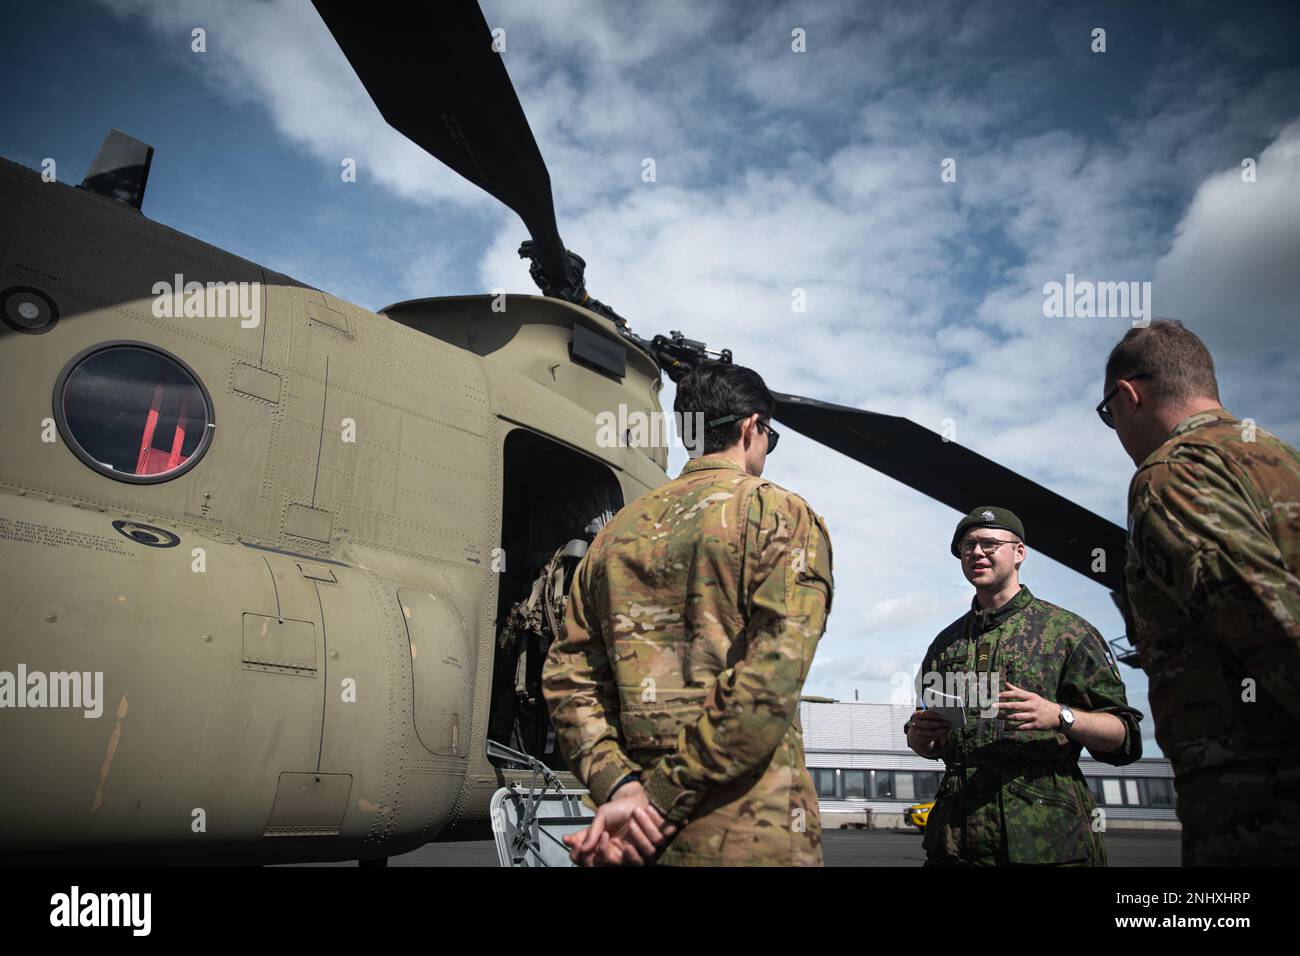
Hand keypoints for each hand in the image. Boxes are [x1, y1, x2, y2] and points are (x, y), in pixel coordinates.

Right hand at [563, 783, 677, 865]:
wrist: (635, 794)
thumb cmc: (619, 807)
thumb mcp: (602, 816)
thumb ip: (592, 832)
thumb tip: (582, 848)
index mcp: (615, 849)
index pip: (609, 861)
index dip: (603, 853)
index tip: (602, 835)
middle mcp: (631, 851)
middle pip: (631, 862)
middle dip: (626, 851)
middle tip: (617, 831)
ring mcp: (646, 845)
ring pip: (648, 850)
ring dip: (642, 830)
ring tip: (636, 813)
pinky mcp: (660, 836)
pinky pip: (659, 838)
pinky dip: (652, 822)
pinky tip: (647, 810)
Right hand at [906, 709, 951, 757]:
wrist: (916, 737)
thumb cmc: (923, 725)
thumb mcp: (925, 719)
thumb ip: (932, 716)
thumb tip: (943, 717)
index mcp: (916, 716)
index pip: (924, 714)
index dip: (933, 715)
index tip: (942, 716)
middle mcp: (915, 724)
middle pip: (928, 724)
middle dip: (940, 724)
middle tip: (949, 723)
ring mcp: (917, 733)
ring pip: (932, 732)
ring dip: (942, 730)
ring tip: (949, 728)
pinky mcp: (921, 740)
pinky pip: (933, 738)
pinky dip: (940, 735)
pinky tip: (945, 733)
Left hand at [997, 683, 1061, 730]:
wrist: (1057, 715)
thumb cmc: (1040, 704)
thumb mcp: (1031, 695)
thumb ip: (1018, 690)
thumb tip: (1006, 683)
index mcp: (1031, 697)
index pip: (1017, 694)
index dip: (1006, 694)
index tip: (996, 695)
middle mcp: (1032, 706)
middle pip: (1015, 705)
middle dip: (1003, 705)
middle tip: (992, 706)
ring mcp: (1034, 716)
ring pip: (1017, 717)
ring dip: (1006, 717)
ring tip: (996, 716)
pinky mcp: (1035, 725)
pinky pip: (1022, 727)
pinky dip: (1013, 727)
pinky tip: (1005, 727)